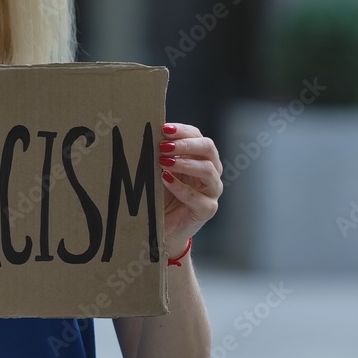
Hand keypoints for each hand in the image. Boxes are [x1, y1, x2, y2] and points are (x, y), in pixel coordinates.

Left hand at [157, 123, 223, 256]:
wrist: (163, 229)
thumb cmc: (161, 196)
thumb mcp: (159, 172)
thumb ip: (160, 155)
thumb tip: (145, 133)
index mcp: (202, 158)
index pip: (198, 137)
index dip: (182, 131)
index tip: (163, 128)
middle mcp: (211, 172)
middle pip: (208, 148)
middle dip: (185, 144)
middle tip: (163, 146)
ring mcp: (212, 191)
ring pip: (208, 170)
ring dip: (185, 163)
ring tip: (164, 162)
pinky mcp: (207, 210)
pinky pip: (197, 197)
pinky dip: (181, 188)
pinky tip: (166, 180)